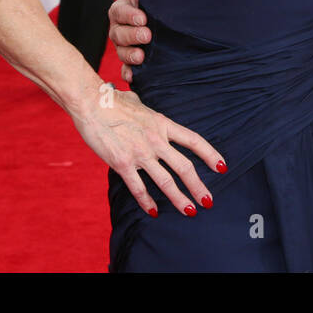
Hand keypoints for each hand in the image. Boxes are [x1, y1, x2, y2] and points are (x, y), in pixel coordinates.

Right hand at [72, 86, 223, 216]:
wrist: (90, 104)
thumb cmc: (112, 101)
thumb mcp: (137, 102)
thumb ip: (144, 109)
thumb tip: (139, 104)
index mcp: (163, 124)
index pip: (194, 141)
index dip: (211, 155)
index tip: (222, 167)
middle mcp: (156, 140)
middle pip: (185, 167)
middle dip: (199, 186)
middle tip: (208, 201)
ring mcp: (140, 153)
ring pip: (166, 181)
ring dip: (179, 199)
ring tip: (190, 211)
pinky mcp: (123, 164)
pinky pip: (138, 188)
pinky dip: (147, 202)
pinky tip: (154, 211)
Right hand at [109, 0, 149, 84]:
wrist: (169, 16)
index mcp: (122, 10)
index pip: (119, 13)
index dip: (129, 16)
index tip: (143, 17)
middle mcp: (120, 29)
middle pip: (118, 35)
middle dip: (131, 36)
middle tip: (146, 35)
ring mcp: (126, 46)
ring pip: (122, 52)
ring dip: (130, 55)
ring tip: (141, 56)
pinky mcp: (134, 61)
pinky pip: (127, 69)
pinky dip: (129, 73)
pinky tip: (134, 77)